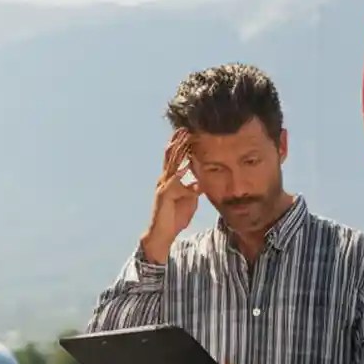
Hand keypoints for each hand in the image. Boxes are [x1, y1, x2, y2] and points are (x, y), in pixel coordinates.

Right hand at [142, 128, 200, 263]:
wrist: (163, 234)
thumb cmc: (175, 217)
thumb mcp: (189, 200)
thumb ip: (194, 189)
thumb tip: (200, 181)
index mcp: (171, 180)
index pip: (175, 158)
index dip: (180, 146)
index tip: (186, 132)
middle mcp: (165, 180)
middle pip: (171, 158)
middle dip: (177, 143)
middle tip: (183, 129)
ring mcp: (163, 187)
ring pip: (171, 167)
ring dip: (177, 153)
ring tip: (181, 140)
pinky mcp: (164, 196)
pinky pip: (173, 184)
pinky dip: (179, 176)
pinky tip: (184, 168)